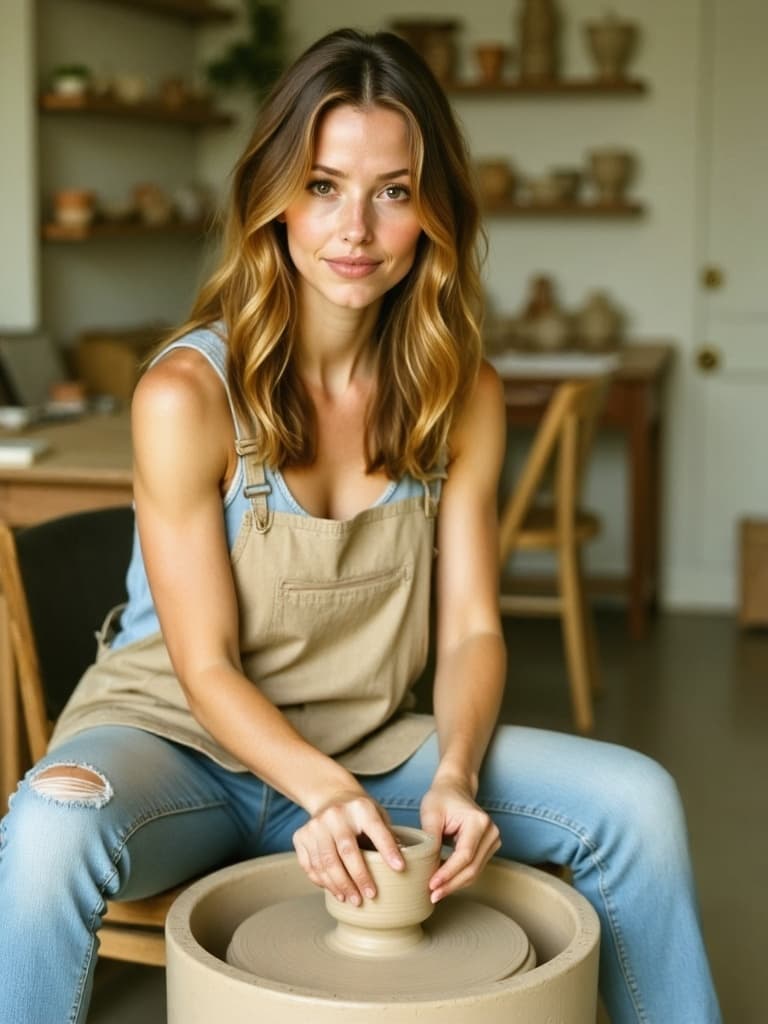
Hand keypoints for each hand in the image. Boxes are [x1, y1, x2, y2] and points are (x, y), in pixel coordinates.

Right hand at [293, 790, 403, 905]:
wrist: (330, 797)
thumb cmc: (360, 813)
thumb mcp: (377, 814)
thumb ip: (387, 835)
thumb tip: (403, 864)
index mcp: (360, 807)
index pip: (376, 829)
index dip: (388, 849)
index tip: (399, 868)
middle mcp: (335, 814)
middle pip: (347, 851)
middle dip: (360, 877)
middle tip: (370, 895)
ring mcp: (315, 825)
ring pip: (326, 862)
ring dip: (340, 885)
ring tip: (353, 899)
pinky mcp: (300, 836)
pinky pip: (310, 865)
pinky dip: (322, 882)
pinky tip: (335, 890)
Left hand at [420, 780, 499, 902]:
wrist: (454, 789)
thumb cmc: (441, 798)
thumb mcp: (431, 814)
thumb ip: (431, 839)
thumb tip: (428, 867)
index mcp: (478, 821)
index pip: (464, 855)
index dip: (448, 873)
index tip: (432, 885)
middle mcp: (491, 832)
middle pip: (472, 868)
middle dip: (451, 884)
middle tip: (432, 895)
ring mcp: (493, 841)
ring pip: (474, 872)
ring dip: (455, 884)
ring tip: (436, 892)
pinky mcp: (488, 848)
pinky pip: (474, 868)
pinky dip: (459, 878)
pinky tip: (444, 883)